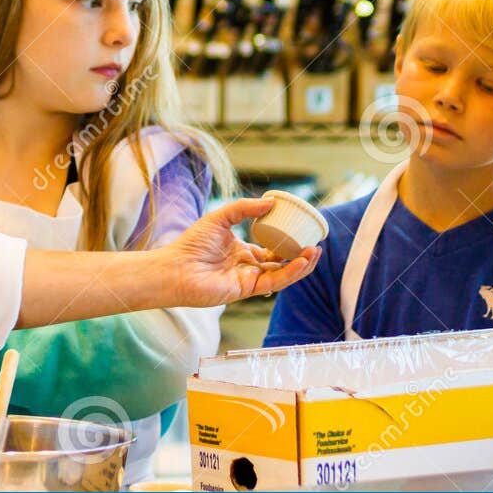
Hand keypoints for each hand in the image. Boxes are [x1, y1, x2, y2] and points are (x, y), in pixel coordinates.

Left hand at [165, 196, 319, 306]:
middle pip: (281, 263)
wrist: (176, 267)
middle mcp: (248, 266)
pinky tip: (302, 262)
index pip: (271, 249)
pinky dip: (290, 273)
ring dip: (301, 265)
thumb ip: (244, 208)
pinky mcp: (248, 290)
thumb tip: (270, 202)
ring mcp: (249, 279)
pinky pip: (274, 282)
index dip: (288, 243)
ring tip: (315, 252)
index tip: (303, 232)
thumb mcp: (220, 217)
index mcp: (242, 251)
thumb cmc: (192, 243)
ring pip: (282, 274)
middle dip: (301, 256)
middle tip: (316, 244)